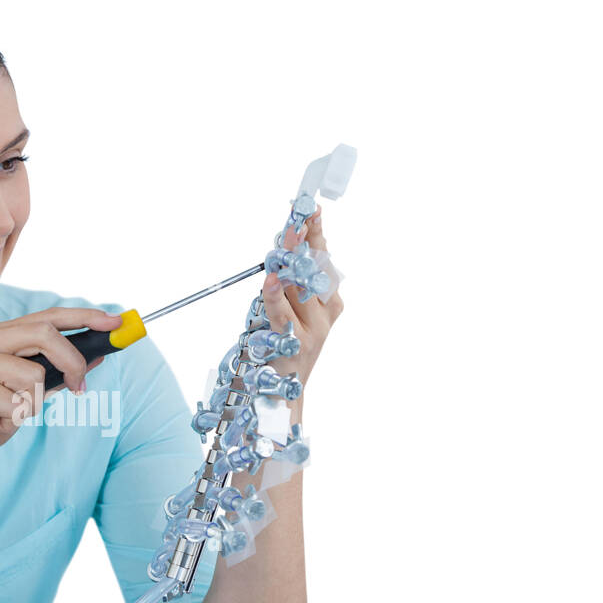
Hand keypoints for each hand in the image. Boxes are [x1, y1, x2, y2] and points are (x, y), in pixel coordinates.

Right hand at [0, 308, 122, 483]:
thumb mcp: (23, 399)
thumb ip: (52, 377)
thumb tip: (95, 356)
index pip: (45, 317)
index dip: (82, 316)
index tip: (115, 321)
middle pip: (44, 333)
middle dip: (73, 360)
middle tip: (81, 387)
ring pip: (34, 375)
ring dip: (32, 405)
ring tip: (5, 416)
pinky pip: (18, 403)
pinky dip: (14, 421)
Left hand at [261, 205, 343, 395]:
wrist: (282, 393)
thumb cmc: (284, 345)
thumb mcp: (292, 311)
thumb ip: (290, 284)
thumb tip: (284, 247)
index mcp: (332, 302)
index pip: (324, 260)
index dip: (316, 234)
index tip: (310, 209)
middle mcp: (327, 314)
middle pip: (312, 270)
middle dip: (302, 242)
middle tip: (296, 219)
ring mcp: (313, 329)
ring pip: (296, 289)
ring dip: (286, 265)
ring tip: (283, 242)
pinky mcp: (294, 342)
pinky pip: (281, 313)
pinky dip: (273, 295)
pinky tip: (270, 280)